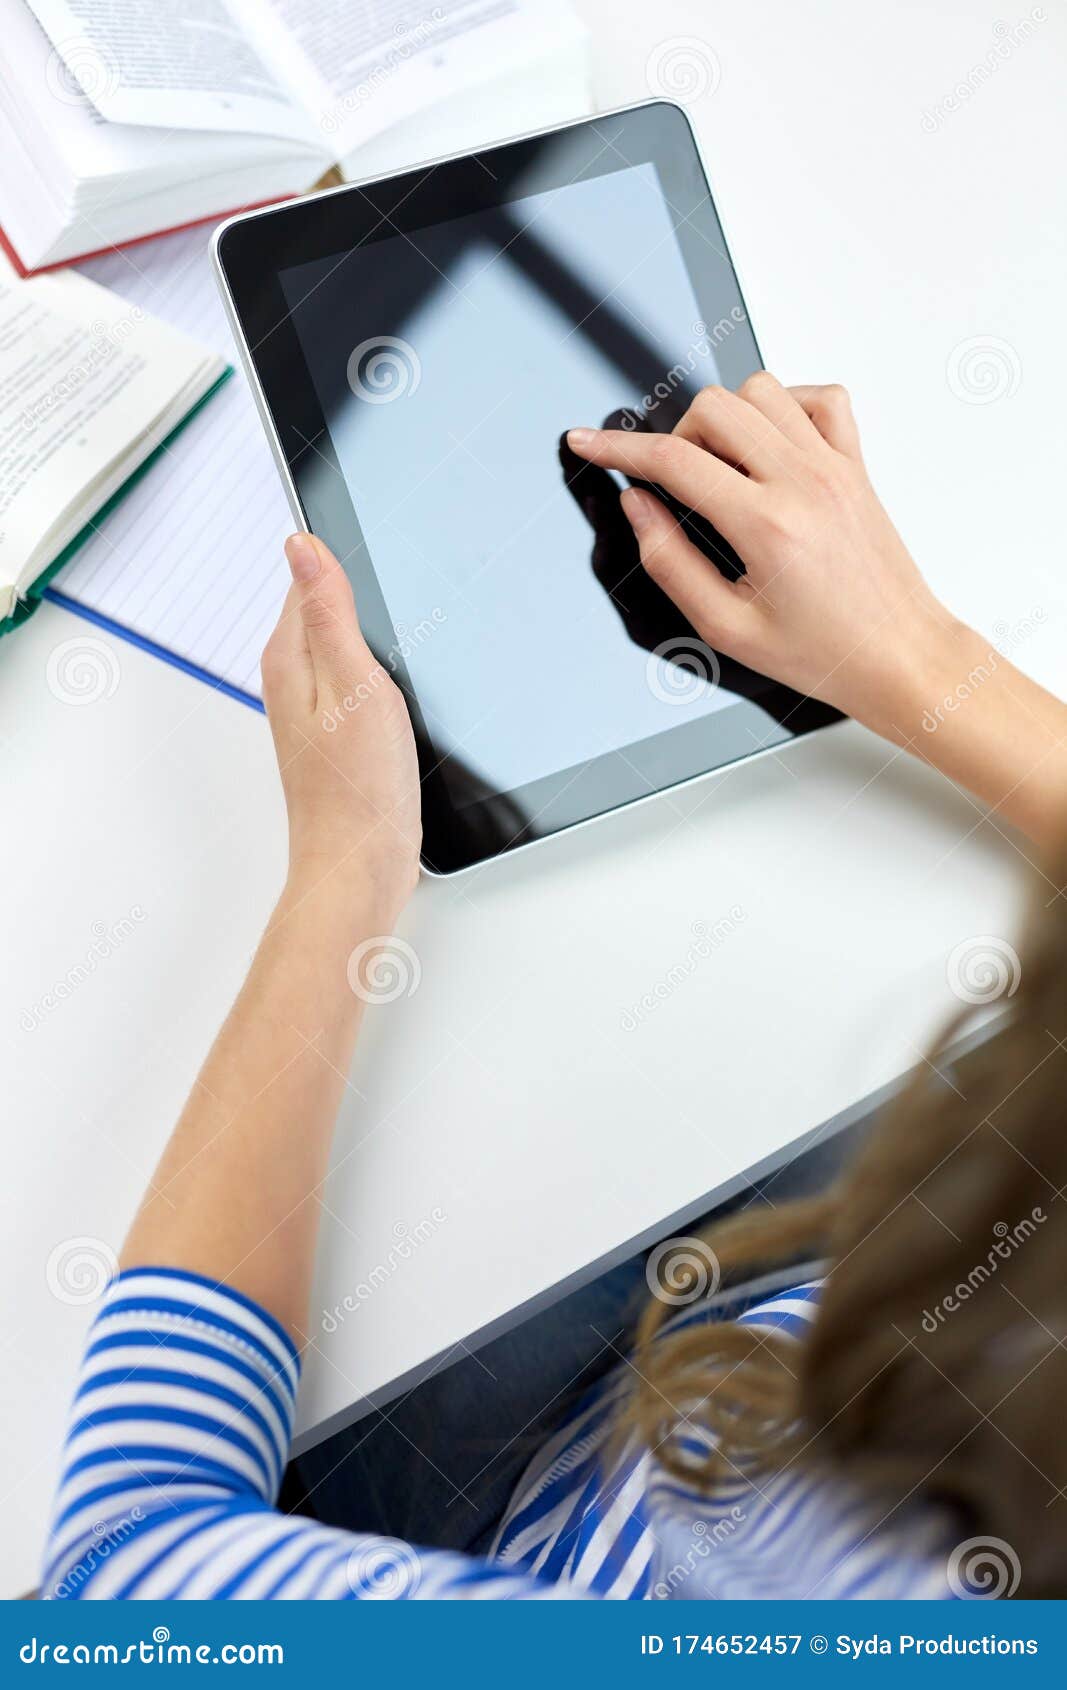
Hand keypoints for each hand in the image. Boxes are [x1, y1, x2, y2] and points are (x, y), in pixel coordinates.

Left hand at [261, 534, 420, 919]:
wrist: (359, 868)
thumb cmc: (359, 792)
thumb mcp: (355, 684)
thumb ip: (330, 612)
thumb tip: (302, 545)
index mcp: (289, 656)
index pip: (308, 575)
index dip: (348, 560)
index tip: (389, 560)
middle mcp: (293, 677)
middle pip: (326, 607)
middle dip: (365, 596)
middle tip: (406, 607)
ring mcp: (315, 707)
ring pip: (345, 643)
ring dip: (376, 637)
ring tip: (407, 647)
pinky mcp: (339, 733)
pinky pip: (358, 679)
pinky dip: (383, 674)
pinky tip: (405, 688)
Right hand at [566, 374, 958, 737]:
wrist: (898, 656)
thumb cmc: (824, 653)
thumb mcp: (726, 628)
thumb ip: (671, 563)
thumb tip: (638, 507)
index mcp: (767, 526)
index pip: (673, 460)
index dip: (617, 447)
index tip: (589, 442)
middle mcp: (803, 482)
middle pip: (714, 407)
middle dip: (676, 435)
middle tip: (675, 484)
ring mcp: (835, 466)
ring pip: (761, 389)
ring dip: (727, 417)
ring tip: (723, 468)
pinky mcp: (857, 464)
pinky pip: (821, 397)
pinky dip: (785, 406)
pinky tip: (771, 447)